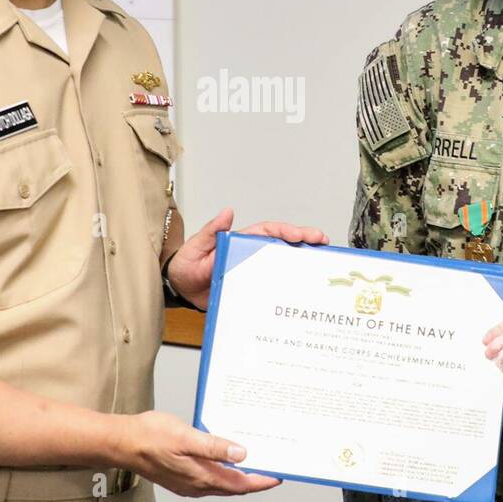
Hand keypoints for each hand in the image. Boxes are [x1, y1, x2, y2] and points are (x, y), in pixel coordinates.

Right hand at [114, 410, 281, 496]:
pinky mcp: (182, 476)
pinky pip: (210, 478)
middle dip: (254, 478)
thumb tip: (241, 454)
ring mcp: (188, 482)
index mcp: (201, 477)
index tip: (278, 475)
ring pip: (222, 483)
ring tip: (255, 460)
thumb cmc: (149, 437)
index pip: (240, 485)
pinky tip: (225, 457)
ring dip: (239, 475)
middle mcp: (197, 485)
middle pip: (234, 487)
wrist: (122, 442)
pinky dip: (223, 470)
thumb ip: (215, 447)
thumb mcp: (186, 437)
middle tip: (272, 465)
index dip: (261, 480)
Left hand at [165, 207, 328, 308]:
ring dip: (300, 261)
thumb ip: (212, 231)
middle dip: (303, 240)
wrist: (180, 289)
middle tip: (322, 241)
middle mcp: (249, 253)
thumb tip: (227, 212)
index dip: (285, 230)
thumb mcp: (196, 246)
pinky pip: (271, 285)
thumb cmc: (186, 265)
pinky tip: (302, 289)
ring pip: (281, 263)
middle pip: (281, 244)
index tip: (300, 234)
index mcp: (239, 240)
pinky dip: (287, 285)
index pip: (267, 231)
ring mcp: (251, 270)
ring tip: (320, 262)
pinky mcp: (251, 286)